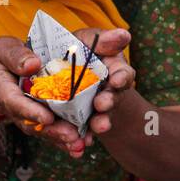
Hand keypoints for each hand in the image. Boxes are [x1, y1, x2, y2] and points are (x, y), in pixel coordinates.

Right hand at [0, 37, 85, 156]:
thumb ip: (14, 55)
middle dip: (52, 131)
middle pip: (32, 123)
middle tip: (71, 136)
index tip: (47, 118)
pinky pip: (50, 130)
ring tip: (79, 144)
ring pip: (43, 130)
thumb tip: (33, 64)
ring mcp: (25, 115)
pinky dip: (64, 139)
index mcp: (2, 89)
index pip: (15, 102)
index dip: (31, 111)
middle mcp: (14, 108)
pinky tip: (82, 145)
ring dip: (61, 139)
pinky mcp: (37, 118)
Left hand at [71, 28, 135, 142]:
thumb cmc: (75, 51)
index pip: (123, 74)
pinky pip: (82, 134)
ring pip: (100, 119)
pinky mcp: (80, 125)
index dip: (122, 77)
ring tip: (94, 130)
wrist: (54, 73)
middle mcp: (109, 93)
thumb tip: (125, 34)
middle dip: (109, 102)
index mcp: (114, 71)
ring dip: (98, 124)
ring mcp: (95, 111)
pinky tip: (78, 146)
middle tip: (102, 105)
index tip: (118, 80)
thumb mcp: (87, 40)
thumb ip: (103, 40)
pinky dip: (81, 140)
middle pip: (113, 99)